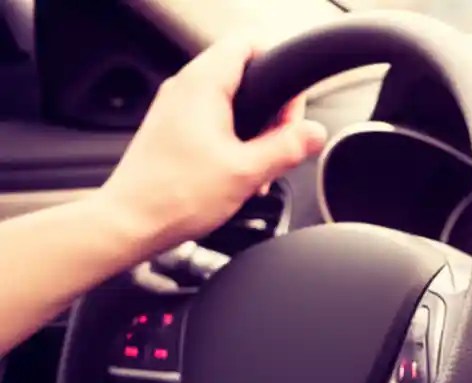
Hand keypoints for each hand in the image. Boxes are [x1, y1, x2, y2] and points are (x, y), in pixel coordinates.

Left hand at [96, 38, 327, 259]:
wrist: (131, 223)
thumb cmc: (174, 197)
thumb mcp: (246, 172)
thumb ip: (286, 147)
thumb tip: (315, 132)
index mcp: (203, 85)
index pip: (250, 44)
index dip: (279, 72)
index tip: (288, 113)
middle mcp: (185, 88)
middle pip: (246, 73)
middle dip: (271, 109)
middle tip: (276, 144)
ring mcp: (176, 107)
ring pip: (232, 99)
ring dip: (254, 129)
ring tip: (256, 165)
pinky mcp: (172, 128)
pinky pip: (214, 119)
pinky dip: (233, 139)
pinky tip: (238, 171)